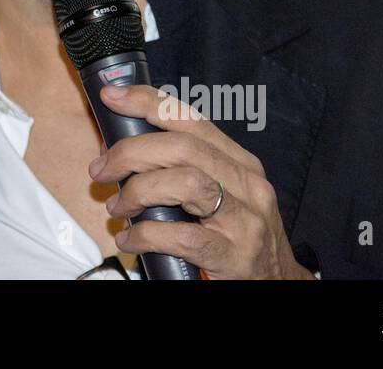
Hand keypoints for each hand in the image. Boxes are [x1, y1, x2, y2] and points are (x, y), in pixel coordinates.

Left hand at [88, 84, 315, 279]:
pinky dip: (147, 235)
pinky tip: (132, 240)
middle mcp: (247, 185)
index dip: (149, 103)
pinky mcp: (234, 256)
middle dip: (132, 152)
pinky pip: (182, 236)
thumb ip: (183, 170)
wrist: (280, 284)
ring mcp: (245, 221)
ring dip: (139, 191)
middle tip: (103, 168)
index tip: (114, 97)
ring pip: (186, 183)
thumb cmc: (240, 236)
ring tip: (118, 208)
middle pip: (183, 148)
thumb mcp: (223, 194)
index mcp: (241, 164)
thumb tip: (123, 153)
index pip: (192, 120)